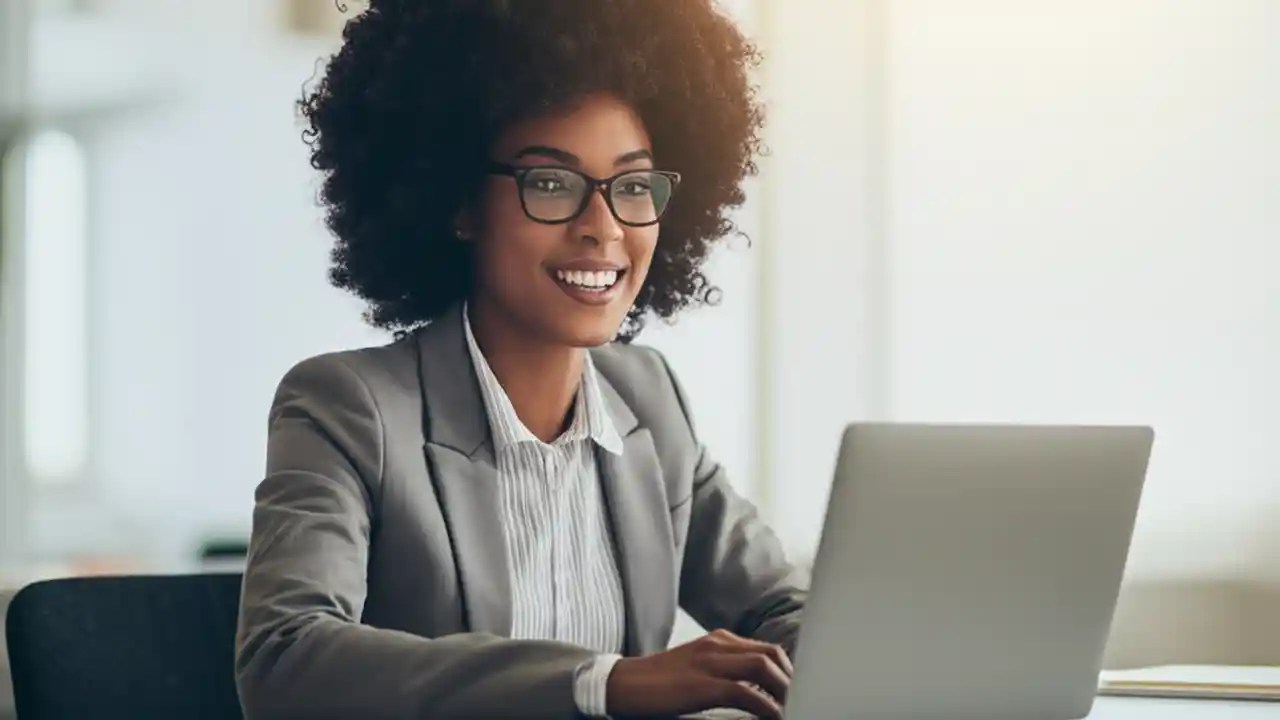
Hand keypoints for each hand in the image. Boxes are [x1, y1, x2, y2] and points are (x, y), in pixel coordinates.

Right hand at [605, 628, 792, 718]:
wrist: (623, 684)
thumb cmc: (660, 683)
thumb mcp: (698, 669)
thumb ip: (726, 672)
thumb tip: (759, 693)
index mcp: (719, 640)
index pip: (767, 649)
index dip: (789, 671)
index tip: (800, 692)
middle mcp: (717, 644)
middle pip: (771, 655)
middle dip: (793, 680)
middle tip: (804, 703)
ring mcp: (709, 661)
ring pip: (763, 667)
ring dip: (784, 691)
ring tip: (794, 710)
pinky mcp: (701, 684)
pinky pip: (744, 692)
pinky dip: (765, 706)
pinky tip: (774, 718)